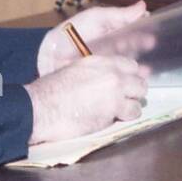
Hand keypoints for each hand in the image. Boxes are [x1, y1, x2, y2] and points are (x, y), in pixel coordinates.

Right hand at [24, 55, 149, 143]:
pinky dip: (126, 117)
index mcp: (100, 61)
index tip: (125, 85)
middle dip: (133, 92)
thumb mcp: (73, 71)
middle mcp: (111, 73)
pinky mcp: (114, 109)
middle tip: (124, 101)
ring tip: (119, 112)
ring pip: (139, 98)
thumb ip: (93, 73)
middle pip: (139, 82)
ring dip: (131, 106)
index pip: (131, 65)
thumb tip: (102, 80)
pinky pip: (132, 113)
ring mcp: (115, 90)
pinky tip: (114, 119)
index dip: (129, 77)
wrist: (42, 108)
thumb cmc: (50, 92)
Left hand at [37, 0, 147, 76]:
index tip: (154, 37)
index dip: (142, 36)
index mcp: (111, 34)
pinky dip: (126, 81)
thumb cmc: (72, 32)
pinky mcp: (101, 79)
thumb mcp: (97, 19)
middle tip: (152, 52)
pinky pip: (117, 80)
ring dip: (137, 69)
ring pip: (127, 67)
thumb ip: (119, 14)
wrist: (52, 54)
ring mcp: (106, 66)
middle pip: (132, 51)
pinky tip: (132, 82)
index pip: (131, 35)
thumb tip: (144, 7)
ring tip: (145, 71)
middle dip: (142, 51)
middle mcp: (111, 51)